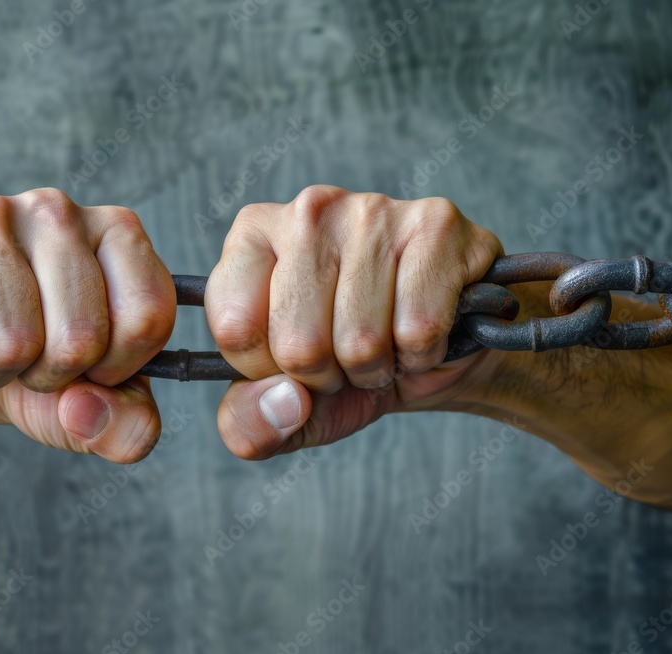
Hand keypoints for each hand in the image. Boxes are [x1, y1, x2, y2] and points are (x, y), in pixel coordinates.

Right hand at [0, 189, 175, 461]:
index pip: (147, 316)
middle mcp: (60, 211)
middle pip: (80, 336)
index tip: (90, 365)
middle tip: (27, 358)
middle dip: (48, 375)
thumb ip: (129, 426)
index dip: (115, 367)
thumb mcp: (96, 407)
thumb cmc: (33, 367)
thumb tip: (85, 409)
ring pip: (14, 339)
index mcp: (118, 234)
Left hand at [205, 186, 503, 458]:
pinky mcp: (436, 225)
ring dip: (376, 366)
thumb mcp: (285, 406)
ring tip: (383, 341)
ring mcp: (372, 210)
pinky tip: (418, 329)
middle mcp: (306, 211)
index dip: (267, 370)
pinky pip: (418, 329)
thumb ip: (249, 424)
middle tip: (344, 353)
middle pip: (297, 342)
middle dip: (326, 375)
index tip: (290, 359)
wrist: (435, 353)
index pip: (235, 328)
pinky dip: (422, 352)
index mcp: (251, 237)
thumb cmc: (345, 365)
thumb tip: (283, 403)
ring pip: (360, 339)